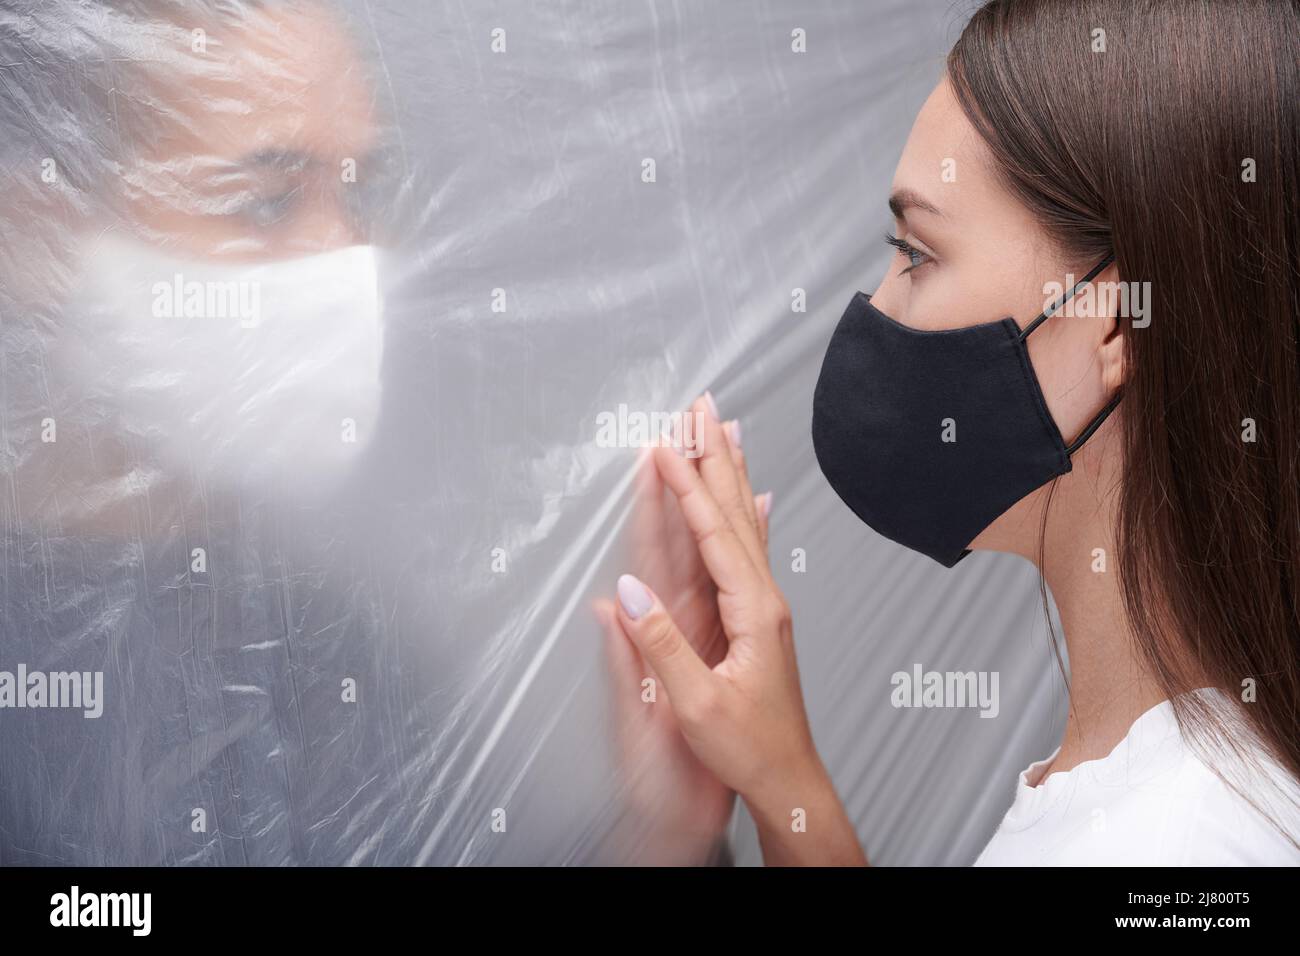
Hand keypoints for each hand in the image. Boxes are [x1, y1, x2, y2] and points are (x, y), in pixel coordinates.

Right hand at [592, 426, 736, 864]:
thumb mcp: (696, 702)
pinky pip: (753, 550)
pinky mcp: (763, 618)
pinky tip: (756, 498)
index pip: (713, 533)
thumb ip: (661, 644)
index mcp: (753, 611)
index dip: (685, 487)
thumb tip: (625, 590)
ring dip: (732, 474)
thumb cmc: (747, 748)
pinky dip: (749, 515)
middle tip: (704, 408)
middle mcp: (766, 598)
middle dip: (715, 456)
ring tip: (726, 432)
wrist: (787, 779)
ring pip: (746, 523)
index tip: (661, 447)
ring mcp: (768, 606)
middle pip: (736, 511)